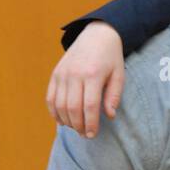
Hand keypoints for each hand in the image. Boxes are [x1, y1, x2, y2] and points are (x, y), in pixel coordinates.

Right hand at [45, 21, 125, 138]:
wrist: (96, 35)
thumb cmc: (111, 57)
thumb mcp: (119, 74)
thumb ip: (114, 95)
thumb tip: (109, 116)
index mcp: (93, 74)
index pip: (89, 106)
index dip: (90, 123)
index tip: (92, 134)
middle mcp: (75, 74)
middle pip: (72, 108)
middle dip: (78, 125)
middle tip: (85, 134)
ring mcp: (62, 74)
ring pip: (59, 105)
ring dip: (66, 121)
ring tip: (76, 128)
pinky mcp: (55, 74)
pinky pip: (50, 98)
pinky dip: (54, 112)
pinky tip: (62, 120)